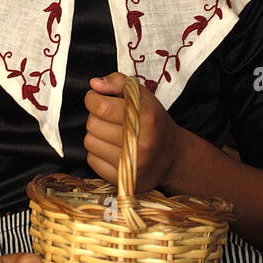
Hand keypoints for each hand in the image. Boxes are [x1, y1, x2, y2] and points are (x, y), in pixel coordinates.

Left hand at [84, 71, 180, 193]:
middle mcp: (142, 143)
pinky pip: (92, 160)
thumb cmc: (154, 122)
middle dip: (95, 116)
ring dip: (95, 135)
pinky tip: (111, 148)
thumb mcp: (143, 96)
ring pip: (90, 142)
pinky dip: (97, 152)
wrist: (172, 157)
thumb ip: (119, 82)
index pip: (102, 107)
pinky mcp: (123, 179)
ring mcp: (133, 164)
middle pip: (93, 124)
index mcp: (147, 117)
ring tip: (110, 132)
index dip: (92, 99)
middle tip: (107, 117)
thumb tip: (94, 83)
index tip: (95, 98)